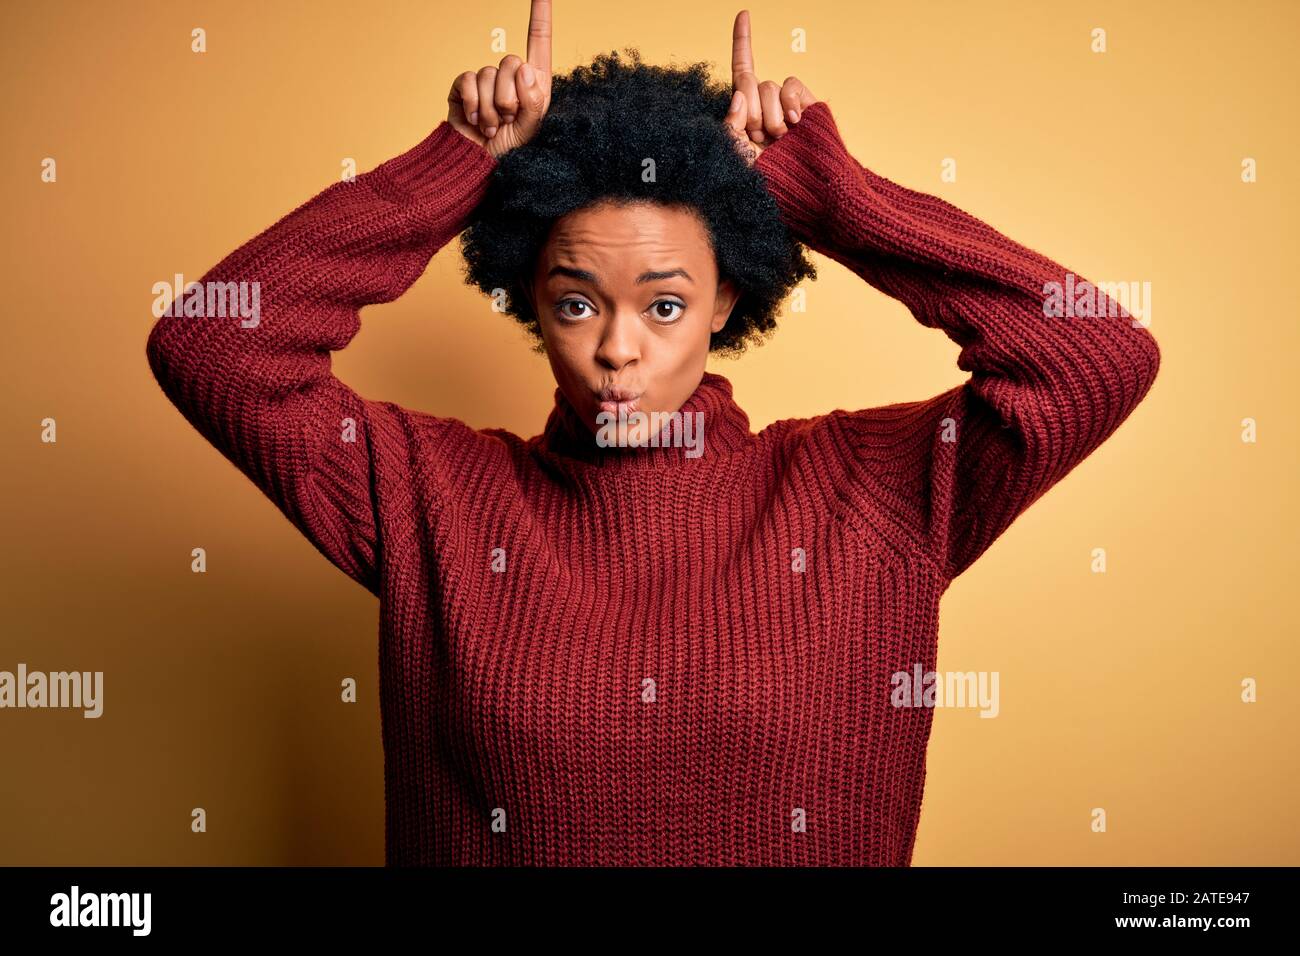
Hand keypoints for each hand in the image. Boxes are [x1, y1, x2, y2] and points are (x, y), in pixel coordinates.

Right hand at [448, 0, 552, 158]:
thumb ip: (534, 100)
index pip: (539, 42)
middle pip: (511, 61)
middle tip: (507, 122)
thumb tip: (524, 67)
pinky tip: (475, 122)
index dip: (540, 16)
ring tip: (492, 128)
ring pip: (488, 74)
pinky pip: (467, 80)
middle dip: (509, 97)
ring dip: (490, 108)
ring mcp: (485, 82)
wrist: (479, 167)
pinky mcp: (463, 87)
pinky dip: (471, 104)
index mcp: (534, 83)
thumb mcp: (531, 130)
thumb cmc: (510, 152)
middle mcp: (511, 78)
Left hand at [724, 9, 817, 165]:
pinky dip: (789, 102)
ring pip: (769, 86)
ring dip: (770, 116)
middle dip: (751, 111)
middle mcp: (766, 105)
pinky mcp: (808, 105)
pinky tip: (795, 124)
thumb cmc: (765, 180)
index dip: (742, 43)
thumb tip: (741, 92)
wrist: (801, 190)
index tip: (744, 14)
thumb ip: (730, 123)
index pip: (741, 72)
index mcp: (746, 115)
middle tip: (761, 139)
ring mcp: (787, 105)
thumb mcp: (734, 155)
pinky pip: (791, 85)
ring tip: (779, 141)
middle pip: (750, 82)